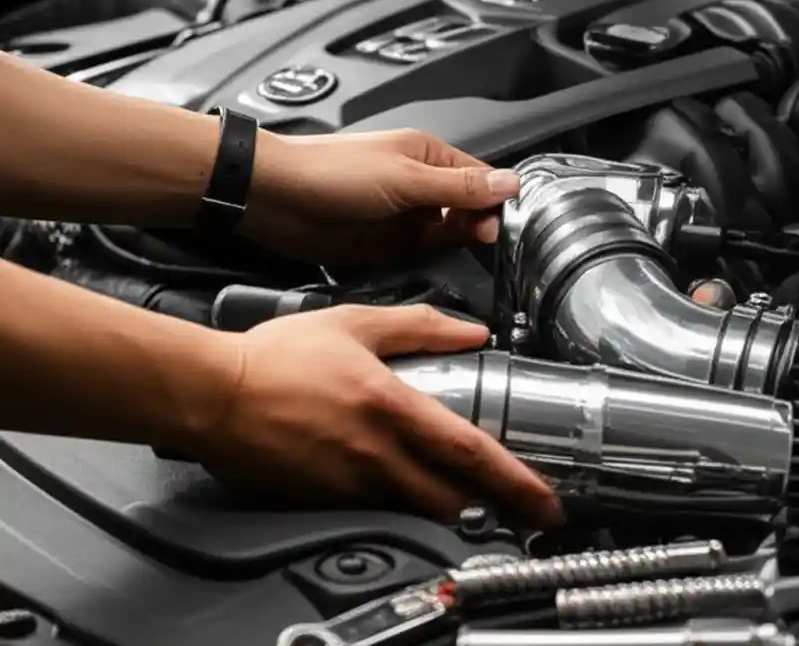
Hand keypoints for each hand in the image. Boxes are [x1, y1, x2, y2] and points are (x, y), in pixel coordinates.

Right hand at [190, 304, 562, 527]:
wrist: (210, 394)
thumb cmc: (276, 358)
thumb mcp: (355, 323)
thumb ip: (420, 326)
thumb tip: (472, 332)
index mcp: (390, 406)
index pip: (468, 451)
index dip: (514, 480)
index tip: (544, 500)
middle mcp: (375, 453)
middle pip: (452, 500)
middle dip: (496, 514)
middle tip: (525, 519)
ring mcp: (349, 483)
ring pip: (418, 510)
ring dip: (453, 512)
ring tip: (478, 506)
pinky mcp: (324, 501)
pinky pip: (378, 510)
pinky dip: (406, 507)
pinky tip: (413, 494)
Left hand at [244, 129, 520, 263]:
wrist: (273, 197)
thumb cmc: (331, 173)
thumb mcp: (405, 179)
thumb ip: (459, 187)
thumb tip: (510, 183)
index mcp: (428, 156)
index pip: (481, 179)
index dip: (495, 201)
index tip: (501, 224)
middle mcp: (421, 186)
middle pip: (469, 209)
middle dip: (478, 225)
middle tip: (480, 240)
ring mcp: (405, 216)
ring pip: (449, 235)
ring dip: (457, 245)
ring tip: (456, 251)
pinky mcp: (388, 244)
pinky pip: (423, 255)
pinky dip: (434, 262)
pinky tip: (437, 266)